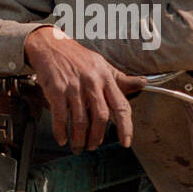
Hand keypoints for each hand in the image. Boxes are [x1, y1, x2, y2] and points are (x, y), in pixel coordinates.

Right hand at [23, 25, 145, 151]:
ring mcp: (73, 86)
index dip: (125, 127)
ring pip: (81, 121)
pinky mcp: (55, 90)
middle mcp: (91, 82)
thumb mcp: (102, 65)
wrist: (50, 45)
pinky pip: (60, 117)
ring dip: (79, 139)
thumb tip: (142, 83)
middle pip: (101, 117)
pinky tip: (62, 138)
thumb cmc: (77, 57)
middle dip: (97, 137)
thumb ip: (120, 79)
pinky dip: (61, 131)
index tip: (125, 142)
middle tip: (93, 146)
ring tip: (78, 146)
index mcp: (105, 77)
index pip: (121, 106)